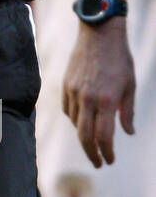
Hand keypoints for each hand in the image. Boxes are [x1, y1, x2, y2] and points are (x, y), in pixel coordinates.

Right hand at [62, 21, 134, 167]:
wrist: (99, 33)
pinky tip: (83, 120)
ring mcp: (73, 92)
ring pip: (75, 124)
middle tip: (98, 162)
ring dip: (84, 136)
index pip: (103, 136)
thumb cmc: (119, 59)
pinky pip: (68, 110)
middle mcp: (87, 99)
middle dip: (92, 153)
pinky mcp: (65, 85)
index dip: (107, 153)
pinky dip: (75, 120)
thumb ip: (127, 112)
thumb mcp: (130, 85)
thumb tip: (127, 133)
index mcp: (106, 100)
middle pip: (84, 136)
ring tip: (93, 142)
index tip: (110, 161)